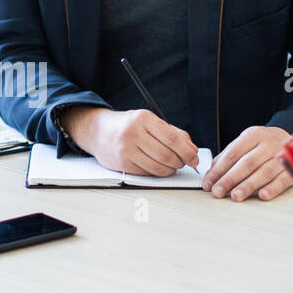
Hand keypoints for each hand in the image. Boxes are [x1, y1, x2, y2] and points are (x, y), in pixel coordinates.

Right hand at [59, 106, 198, 176]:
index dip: (187, 151)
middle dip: (181, 162)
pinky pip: (147, 173)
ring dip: (170, 170)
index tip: (194, 157)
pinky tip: (158, 167)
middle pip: (167, 155)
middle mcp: (133, 133)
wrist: (98, 131)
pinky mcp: (122, 164)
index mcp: (143, 118)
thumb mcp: (149, 121)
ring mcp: (126, 150)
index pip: (172, 139)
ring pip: (158, 167)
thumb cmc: (127, 125)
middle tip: (185, 163)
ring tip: (173, 165)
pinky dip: (157, 172)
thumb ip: (172, 132)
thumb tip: (192, 149)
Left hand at [202, 125, 292, 200]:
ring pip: (264, 172)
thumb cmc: (264, 144)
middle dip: (230, 179)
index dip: (218, 170)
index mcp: (254, 135)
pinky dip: (272, 188)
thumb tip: (210, 173)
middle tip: (218, 192)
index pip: (232, 154)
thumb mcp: (247, 142)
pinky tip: (262, 195)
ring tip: (236, 196)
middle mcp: (269, 144)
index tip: (208, 183)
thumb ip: (229, 156)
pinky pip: (282, 179)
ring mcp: (283, 156)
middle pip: (247, 163)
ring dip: (248, 186)